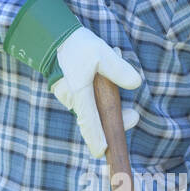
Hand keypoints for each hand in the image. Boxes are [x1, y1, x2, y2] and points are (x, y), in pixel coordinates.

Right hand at [50, 27, 140, 157]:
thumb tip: (136, 84)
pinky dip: (100, 102)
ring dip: (109, 109)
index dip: (96, 138)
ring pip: (93, 111)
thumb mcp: (101, 53)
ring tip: (129, 108)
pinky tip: (109, 90)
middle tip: (135, 116)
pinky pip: (88, 104)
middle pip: (95, 120)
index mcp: (78, 93)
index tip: (102, 152)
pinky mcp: (72, 93)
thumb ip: (119, 69)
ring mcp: (71, 98)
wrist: (53, 38)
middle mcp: (73, 100)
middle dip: (115, 122)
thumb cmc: (76, 45)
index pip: (89, 122)